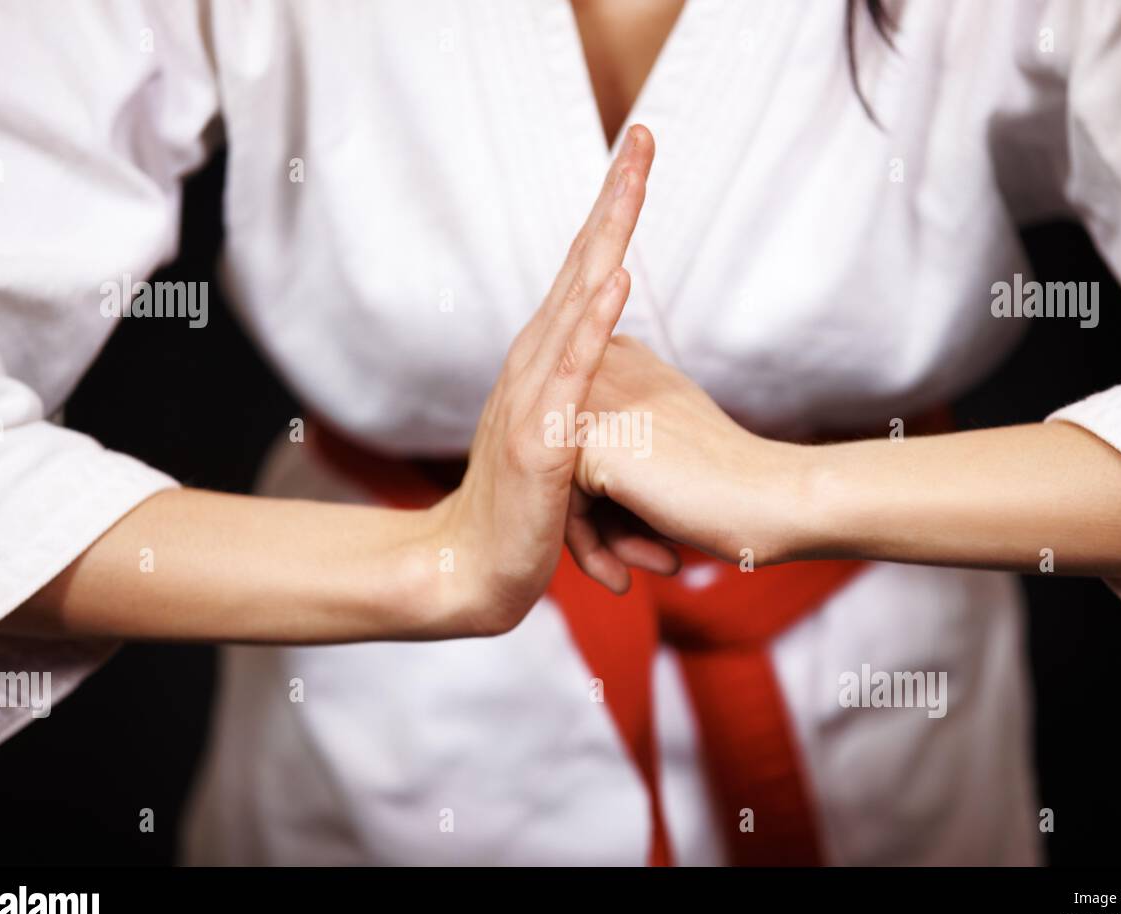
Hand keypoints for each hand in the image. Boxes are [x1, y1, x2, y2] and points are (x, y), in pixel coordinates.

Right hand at [426, 126, 678, 634]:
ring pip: (574, 305)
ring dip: (605, 242)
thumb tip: (607, 360)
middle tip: (643, 136)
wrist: (476, 569)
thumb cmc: (524, 508)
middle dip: (613, 200)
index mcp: (547, 361)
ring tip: (632, 186)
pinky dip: (590, 323)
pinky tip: (611, 280)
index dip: (613, 214)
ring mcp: (533, 397)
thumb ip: (583, 394)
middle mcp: (534, 364)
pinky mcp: (539, 440)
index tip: (642, 156)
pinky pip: (568, 373)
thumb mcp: (562, 439)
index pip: (586, 271)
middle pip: (580, 266)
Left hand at [570, 335, 805, 571]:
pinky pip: (564, 511)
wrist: (767, 497)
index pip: (571, 439)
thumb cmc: (723, 482)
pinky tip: (634, 572)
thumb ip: (616, 438)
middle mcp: (597, 367)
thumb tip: (570, 488)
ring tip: (641, 568)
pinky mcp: (586, 440)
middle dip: (597, 522)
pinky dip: (596, 549)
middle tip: (640, 561)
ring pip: (557, 489)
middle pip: (558, 464)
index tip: (640, 533)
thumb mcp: (662, 442)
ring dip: (601, 540)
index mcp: (617, 357)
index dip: (600, 494)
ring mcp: (587, 401)